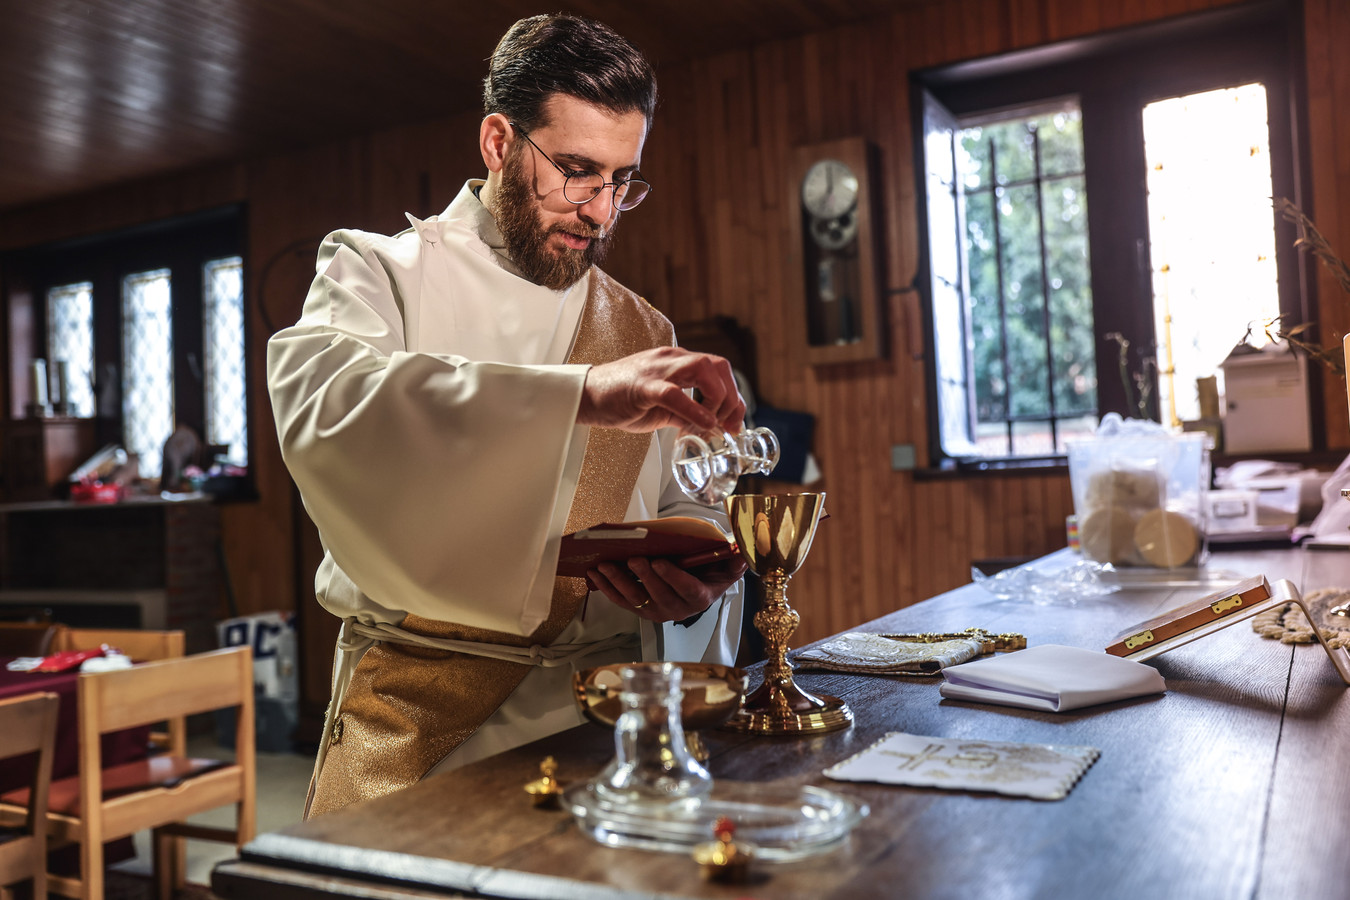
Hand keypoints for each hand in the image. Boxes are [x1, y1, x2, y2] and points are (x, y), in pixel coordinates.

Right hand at [577, 346, 745, 433]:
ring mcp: (657, 369)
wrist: (586, 396)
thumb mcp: (662, 407)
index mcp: (677, 362)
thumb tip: (710, 428)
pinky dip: (695, 409)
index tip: (735, 421)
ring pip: (703, 370)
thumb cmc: (620, 399)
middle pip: (718, 365)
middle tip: (727, 424)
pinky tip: (703, 424)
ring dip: (716, 399)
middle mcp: (671, 359)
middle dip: (730, 396)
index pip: (718, 368)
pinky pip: (676, 393)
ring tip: (712, 423)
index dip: (734, 395)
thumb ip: (686, 413)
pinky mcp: (643, 385)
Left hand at [588, 555, 747, 622]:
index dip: (673, 577)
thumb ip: (734, 561)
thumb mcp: (726, 566)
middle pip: (659, 595)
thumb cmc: (709, 571)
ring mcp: (657, 611)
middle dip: (644, 576)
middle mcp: (678, 609)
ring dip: (618, 582)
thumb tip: (742, 553)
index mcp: (700, 597)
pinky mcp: (641, 609)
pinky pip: (622, 600)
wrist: (698, 583)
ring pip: (636, 599)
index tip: (660, 562)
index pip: (687, 589)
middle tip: (633, 558)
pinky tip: (595, 574)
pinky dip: (606, 588)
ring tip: (605, 566)